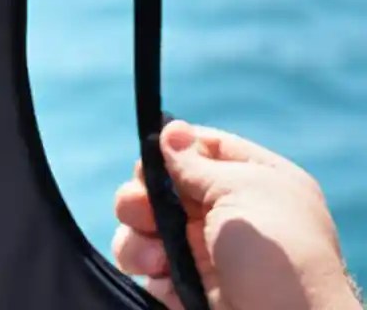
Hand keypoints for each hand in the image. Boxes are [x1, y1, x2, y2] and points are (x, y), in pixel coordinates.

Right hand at [112, 121, 360, 309]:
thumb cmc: (275, 254)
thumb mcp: (242, 190)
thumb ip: (196, 162)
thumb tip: (170, 129)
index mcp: (256, 182)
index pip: (204, 149)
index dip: (172, 149)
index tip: (151, 155)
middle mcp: (228, 214)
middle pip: (163, 186)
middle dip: (141, 194)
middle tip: (138, 207)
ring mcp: (204, 250)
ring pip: (145, 225)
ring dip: (136, 234)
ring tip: (154, 255)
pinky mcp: (184, 284)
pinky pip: (145, 263)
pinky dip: (143, 265)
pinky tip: (160, 272)